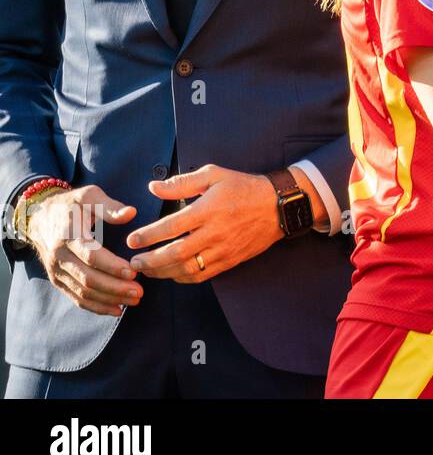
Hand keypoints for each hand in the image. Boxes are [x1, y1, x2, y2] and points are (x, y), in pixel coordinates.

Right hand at [25, 184, 140, 315]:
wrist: (39, 217)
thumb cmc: (71, 205)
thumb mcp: (89, 197)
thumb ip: (109, 206)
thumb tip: (131, 213)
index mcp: (68, 235)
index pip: (91, 256)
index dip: (112, 266)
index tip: (134, 272)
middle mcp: (59, 256)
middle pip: (88, 278)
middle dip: (115, 288)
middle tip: (139, 292)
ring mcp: (56, 270)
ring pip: (83, 292)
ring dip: (109, 299)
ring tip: (133, 300)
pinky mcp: (57, 280)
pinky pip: (76, 297)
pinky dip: (96, 306)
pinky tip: (116, 309)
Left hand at [126, 165, 283, 282]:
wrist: (278, 205)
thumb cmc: (244, 187)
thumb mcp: (214, 175)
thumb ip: (182, 182)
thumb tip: (153, 188)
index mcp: (208, 209)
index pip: (171, 227)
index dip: (148, 236)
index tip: (132, 240)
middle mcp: (215, 232)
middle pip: (176, 253)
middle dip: (151, 260)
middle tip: (133, 263)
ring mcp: (224, 249)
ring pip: (188, 268)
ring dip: (163, 273)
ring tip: (148, 271)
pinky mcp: (231, 260)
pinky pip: (203, 275)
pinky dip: (184, 278)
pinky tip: (172, 274)